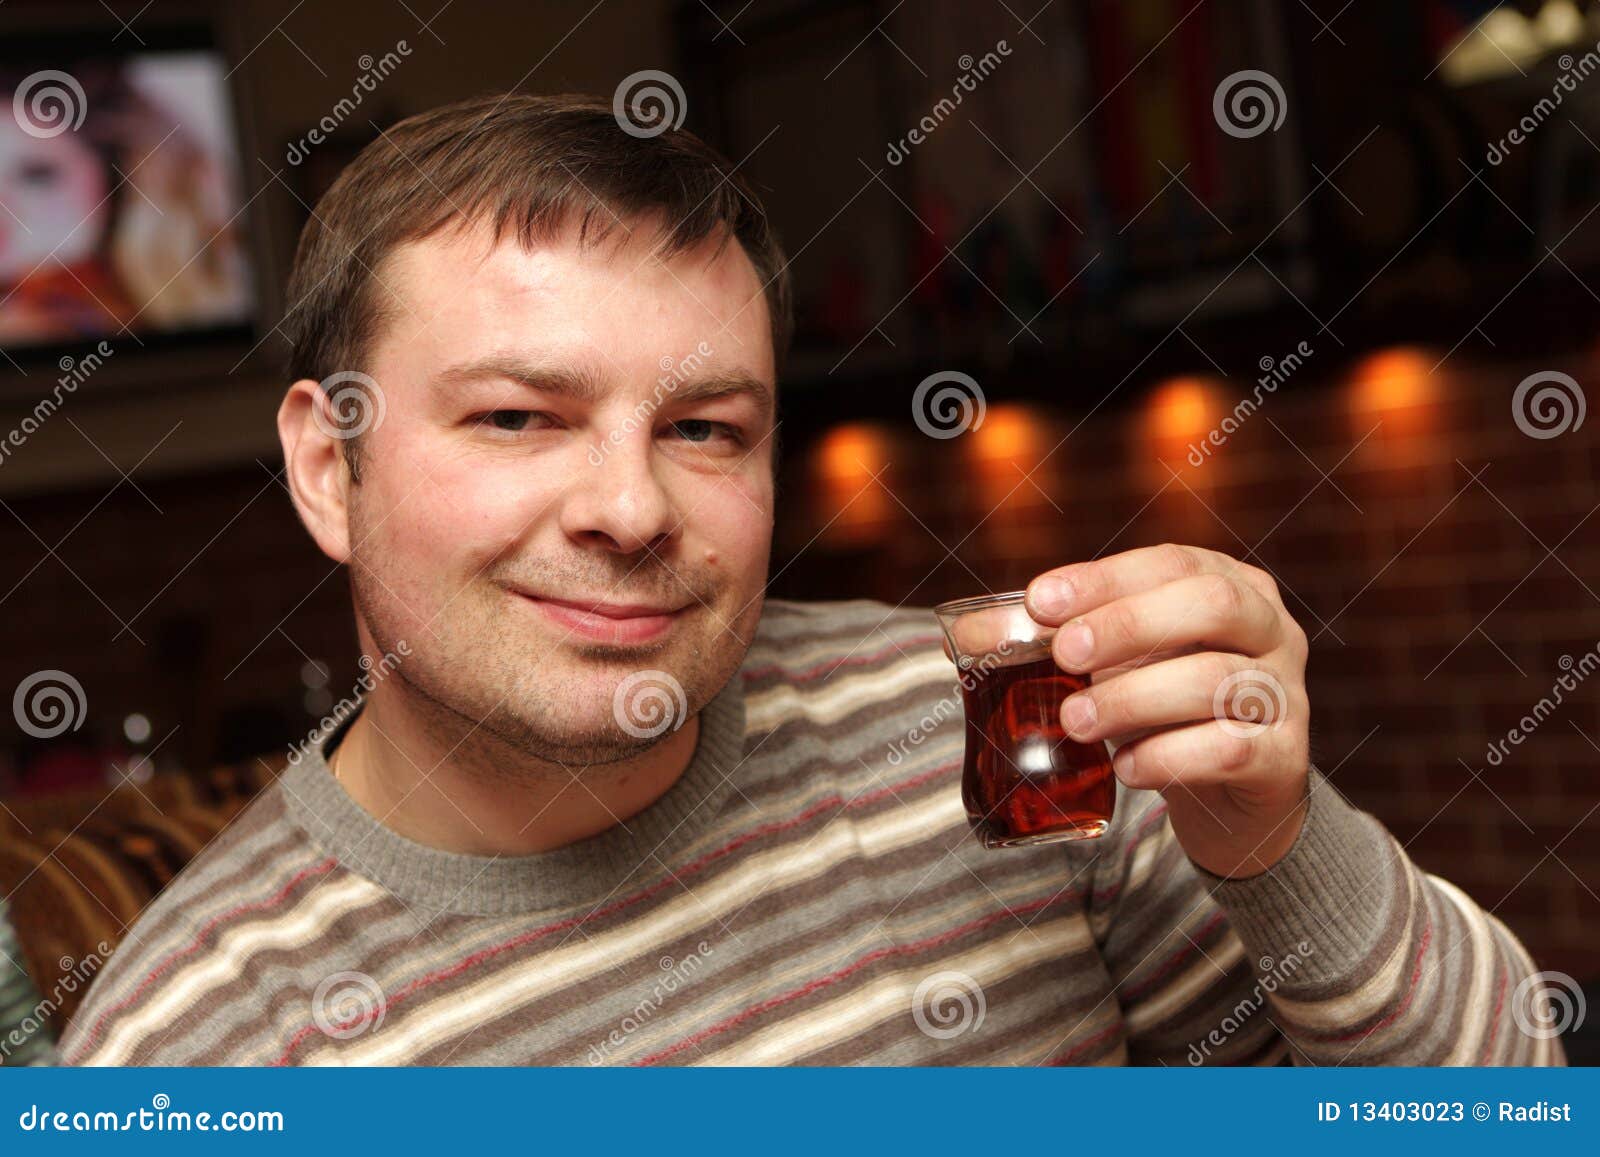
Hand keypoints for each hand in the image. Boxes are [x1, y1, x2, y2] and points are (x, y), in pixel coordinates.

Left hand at [1024, 544, 1310, 878]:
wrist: (1236, 799)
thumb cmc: (1167, 712)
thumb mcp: (1117, 668)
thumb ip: (1057, 644)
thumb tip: (963, 634)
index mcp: (1231, 585)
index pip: (1172, 563)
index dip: (1105, 578)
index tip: (1040, 601)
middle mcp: (1270, 629)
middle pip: (1209, 605)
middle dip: (1128, 624)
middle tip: (1064, 655)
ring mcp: (1286, 693)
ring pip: (1216, 680)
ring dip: (1133, 698)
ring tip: (1074, 721)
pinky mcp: (1285, 758)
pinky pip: (1231, 748)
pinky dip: (1169, 757)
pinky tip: (1125, 768)